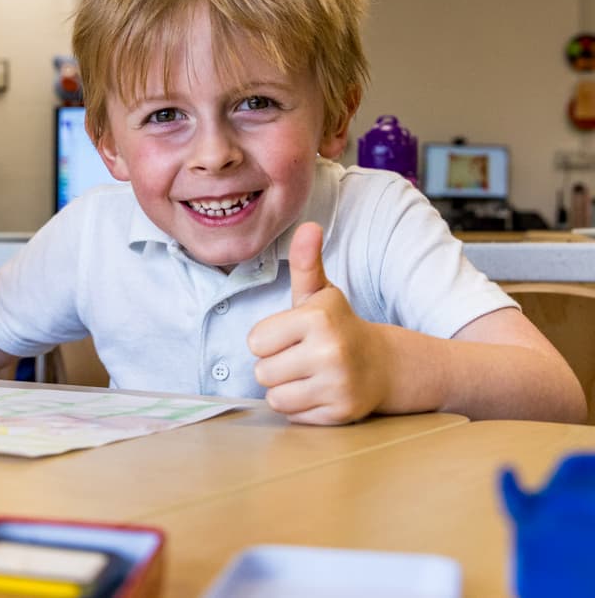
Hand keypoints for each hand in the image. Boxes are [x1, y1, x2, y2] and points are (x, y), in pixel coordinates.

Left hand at [247, 222, 390, 424]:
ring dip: (286, 390)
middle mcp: (329, 350)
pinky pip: (294, 416)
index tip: (293, 335)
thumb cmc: (339, 327)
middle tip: (303, 357)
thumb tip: (308, 226)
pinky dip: (302, 408)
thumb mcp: (321, 294)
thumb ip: (307, 262)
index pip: (255, 341)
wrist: (386, 365)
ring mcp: (337, 384)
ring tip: (309, 375)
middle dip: (276, 366)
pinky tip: (321, 392)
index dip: (269, 340)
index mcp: (317, 318)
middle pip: (262, 372)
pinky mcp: (341, 412)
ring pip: (275, 397)